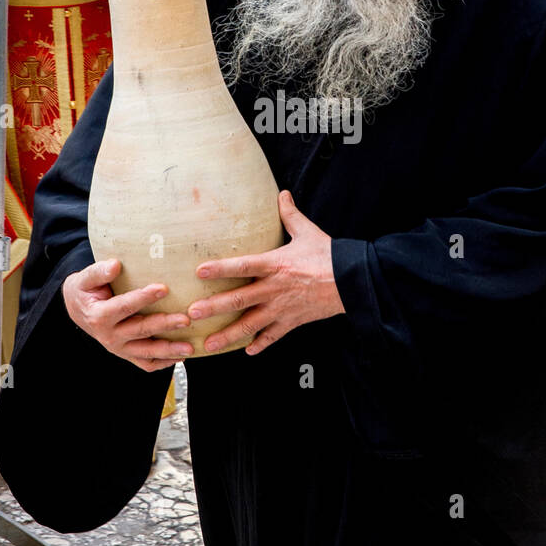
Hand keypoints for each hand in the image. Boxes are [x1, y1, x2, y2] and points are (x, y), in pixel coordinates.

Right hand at [62, 259, 193, 372]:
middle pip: (141, 330)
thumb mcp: (85, 278)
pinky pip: (146, 364)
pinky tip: (181, 356)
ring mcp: (119, 348)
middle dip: (165, 325)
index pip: (125, 306)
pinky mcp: (127, 354)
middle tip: (186, 319)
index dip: (144, 298)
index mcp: (100, 316)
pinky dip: (164, 362)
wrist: (78, 310)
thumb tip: (115, 265)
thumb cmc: (85, 291)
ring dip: (169, 350)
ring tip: (190, 347)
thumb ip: (98, 272)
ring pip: (147, 353)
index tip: (164, 288)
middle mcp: (109, 336)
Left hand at [185, 190, 344, 355]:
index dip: (220, 269)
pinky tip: (247, 351)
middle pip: (239, 299)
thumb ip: (290, 215)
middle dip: (214, 308)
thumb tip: (281, 194)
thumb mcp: (308, 232)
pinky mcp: (293, 321)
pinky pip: (273, 336)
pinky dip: (260, 344)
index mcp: (276, 264)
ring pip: (251, 324)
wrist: (354, 281)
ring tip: (209, 344)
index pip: (243, 266)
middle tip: (191, 314)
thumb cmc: (329, 255)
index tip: (199, 272)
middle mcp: (275, 288)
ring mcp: (283, 308)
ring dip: (229, 334)